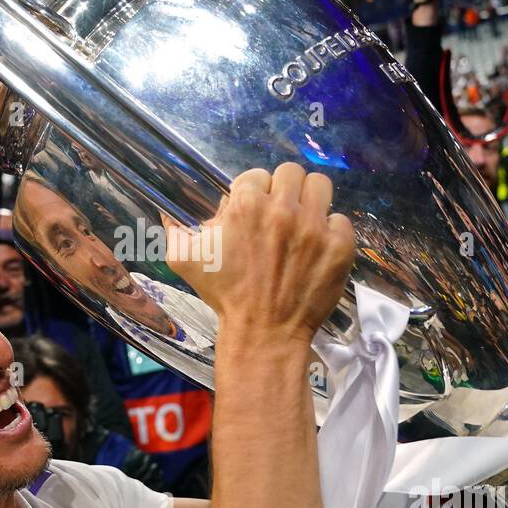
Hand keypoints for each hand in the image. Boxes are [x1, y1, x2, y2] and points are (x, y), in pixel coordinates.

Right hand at [167, 163, 355, 345]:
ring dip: (311, 200)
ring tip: (304, 221)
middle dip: (284, 190)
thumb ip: (174, 230)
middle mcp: (283, 209)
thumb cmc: (225, 297)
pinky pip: (342, 220)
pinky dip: (331, 231)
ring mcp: (315, 227)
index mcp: (246, 205)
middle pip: (291, 173)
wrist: (264, 334)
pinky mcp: (339, 246)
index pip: (256, 175)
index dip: (253, 193)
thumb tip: (166, 213)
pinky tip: (319, 248)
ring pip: (320, 185)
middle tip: (281, 214)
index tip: (254, 213)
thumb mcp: (185, 261)